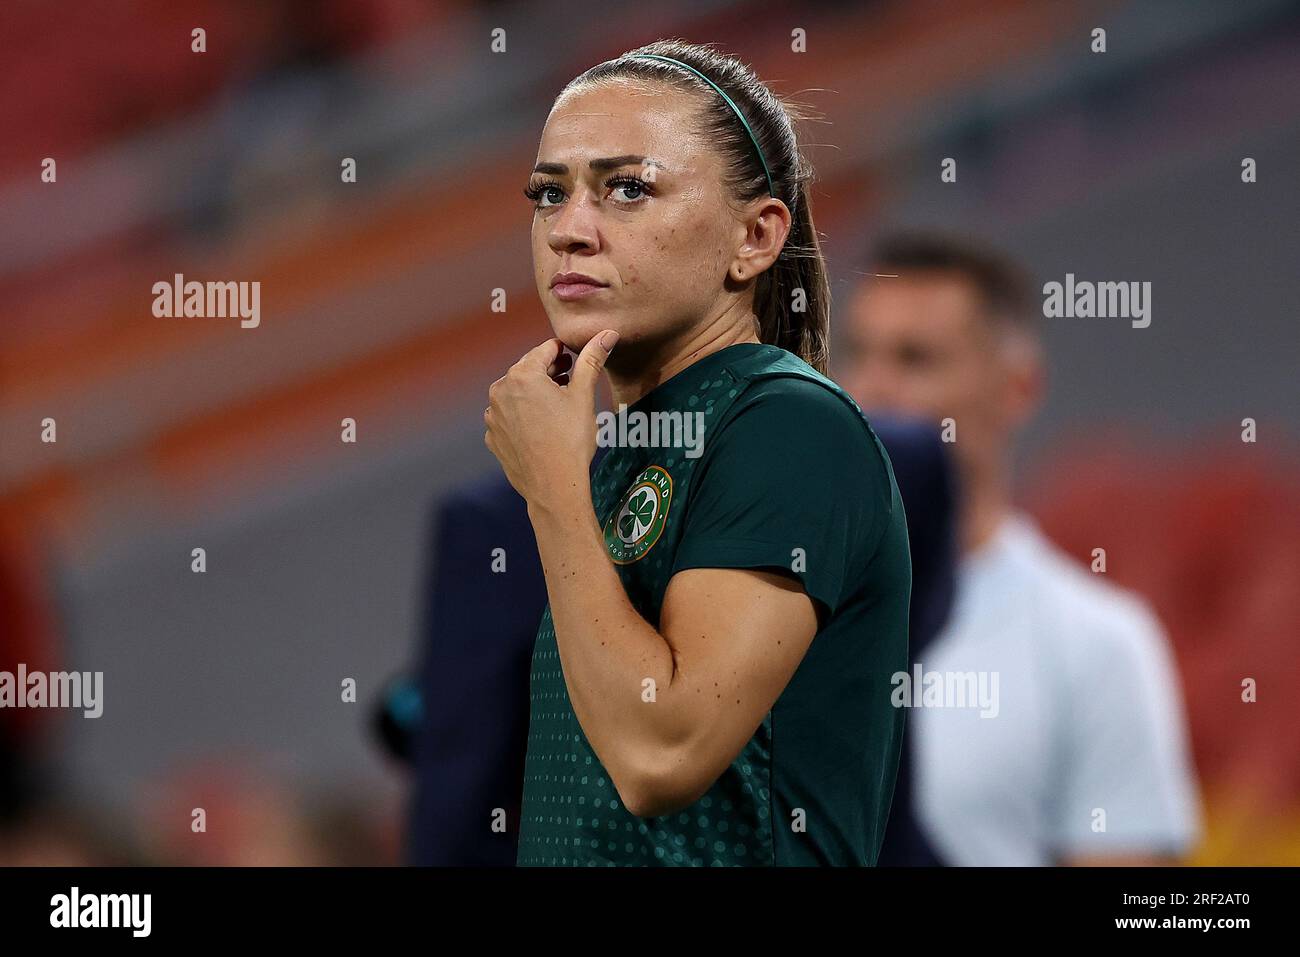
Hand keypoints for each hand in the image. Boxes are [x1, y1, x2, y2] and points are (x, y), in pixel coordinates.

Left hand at [484, 329, 618, 507]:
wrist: (553, 486)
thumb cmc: (570, 439)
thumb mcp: (583, 396)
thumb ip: (591, 360)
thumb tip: (607, 333)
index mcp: (522, 374)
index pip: (545, 350)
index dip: (563, 352)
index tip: (574, 359)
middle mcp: (500, 390)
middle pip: (528, 371)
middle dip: (548, 372)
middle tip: (569, 379)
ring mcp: (493, 415)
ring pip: (516, 394)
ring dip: (534, 394)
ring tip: (556, 405)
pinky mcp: (493, 436)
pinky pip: (508, 417)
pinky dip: (522, 416)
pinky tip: (540, 427)